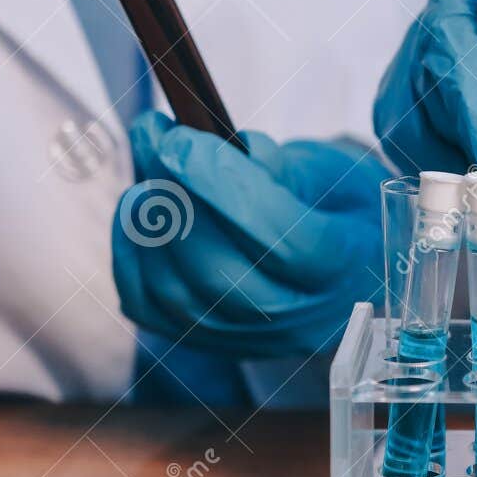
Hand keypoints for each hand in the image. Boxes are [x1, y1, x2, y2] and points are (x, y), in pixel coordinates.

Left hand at [114, 112, 390, 359]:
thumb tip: (214, 148)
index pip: (283, 240)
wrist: (341, 256)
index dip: (225, 189)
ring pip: (177, 293)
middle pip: (220, 275)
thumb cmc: (337, 205)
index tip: (183, 140)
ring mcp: (248, 338)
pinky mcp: (205, 338)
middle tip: (156, 137)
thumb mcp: (332, 172)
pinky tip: (139, 211)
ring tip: (149, 167)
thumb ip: (281, 165)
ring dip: (148, 224)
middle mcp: (298, 320)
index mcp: (344, 270)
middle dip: (175, 201)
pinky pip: (148, 305)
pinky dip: (131, 254)